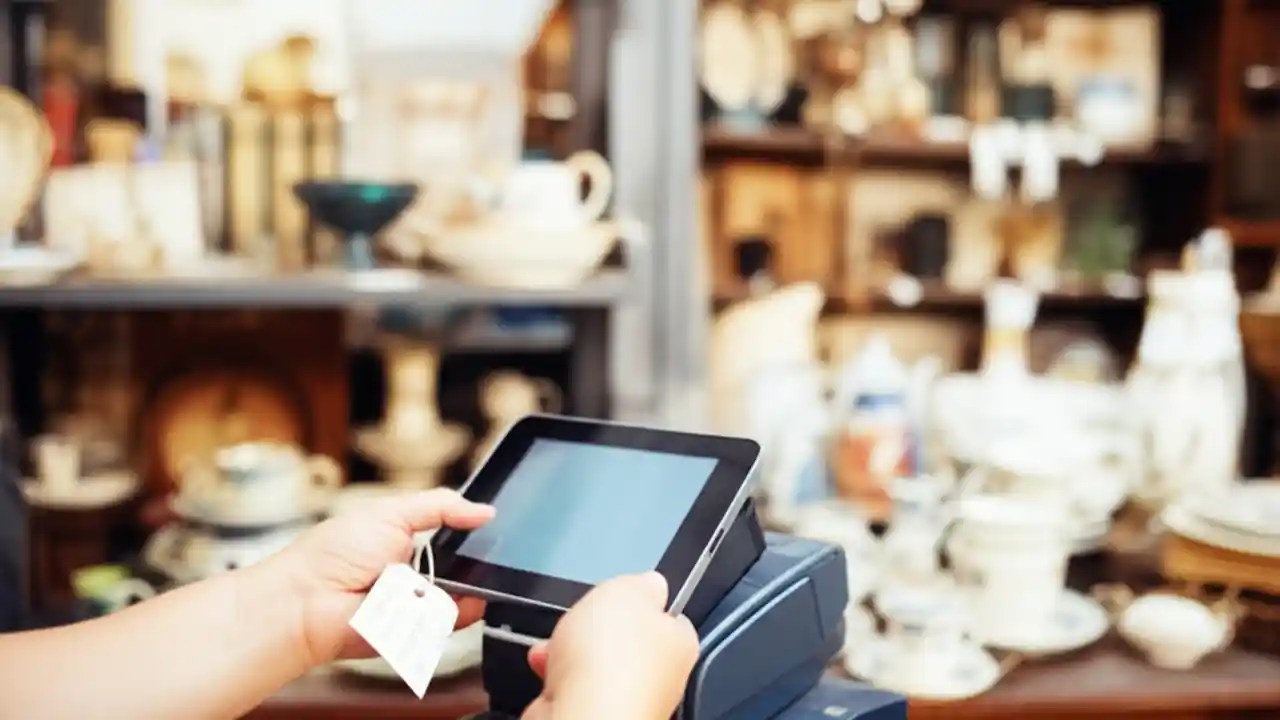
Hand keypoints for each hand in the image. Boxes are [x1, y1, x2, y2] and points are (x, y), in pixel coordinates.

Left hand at [256, 488, 493, 666]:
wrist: (307, 602)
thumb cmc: (332, 554)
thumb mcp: (391, 512)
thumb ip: (440, 506)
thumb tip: (484, 510)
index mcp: (407, 541)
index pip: (454, 537)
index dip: (474, 533)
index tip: (494, 526)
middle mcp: (415, 574)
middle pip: (465, 567)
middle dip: (480, 560)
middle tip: (492, 551)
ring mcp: (417, 604)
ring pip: (464, 594)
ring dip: (472, 585)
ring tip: (476, 573)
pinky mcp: (417, 632)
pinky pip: (452, 621)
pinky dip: (462, 610)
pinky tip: (468, 598)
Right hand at [523, 573, 699, 719]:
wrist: (581, 717)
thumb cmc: (612, 662)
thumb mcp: (628, 592)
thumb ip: (641, 584)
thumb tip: (650, 584)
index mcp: (678, 644)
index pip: (668, 617)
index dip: (642, 602)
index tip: (623, 594)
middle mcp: (657, 678)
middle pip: (624, 640)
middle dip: (595, 626)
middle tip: (585, 619)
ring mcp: (625, 700)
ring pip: (593, 664)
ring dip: (568, 649)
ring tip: (557, 645)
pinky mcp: (593, 715)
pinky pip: (571, 687)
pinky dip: (554, 675)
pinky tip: (546, 667)